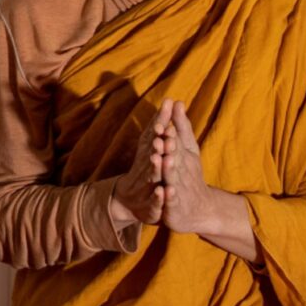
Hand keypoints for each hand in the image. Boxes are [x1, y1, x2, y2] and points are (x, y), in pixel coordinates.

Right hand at [110, 98, 170, 229]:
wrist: (133, 203)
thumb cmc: (150, 172)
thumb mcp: (158, 148)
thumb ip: (163, 125)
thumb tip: (172, 100)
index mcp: (150, 154)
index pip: (154, 135)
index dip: (160, 122)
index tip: (166, 106)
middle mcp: (146, 168)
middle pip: (151, 153)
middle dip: (156, 142)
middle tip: (163, 130)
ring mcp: (148, 186)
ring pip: (152, 176)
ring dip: (154, 167)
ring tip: (159, 158)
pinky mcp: (152, 205)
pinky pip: (155, 200)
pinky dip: (158, 196)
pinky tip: (163, 191)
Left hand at [152, 101, 257, 258]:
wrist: (200, 210)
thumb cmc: (190, 175)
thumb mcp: (187, 149)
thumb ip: (181, 127)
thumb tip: (176, 101)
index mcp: (184, 157)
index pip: (177, 141)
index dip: (171, 131)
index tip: (165, 118)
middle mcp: (183, 171)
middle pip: (176, 158)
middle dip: (171, 147)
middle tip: (165, 135)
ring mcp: (180, 189)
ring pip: (173, 177)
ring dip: (169, 168)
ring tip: (165, 158)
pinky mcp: (175, 206)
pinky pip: (171, 201)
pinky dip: (169, 196)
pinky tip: (166, 190)